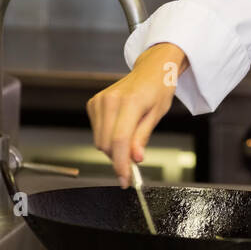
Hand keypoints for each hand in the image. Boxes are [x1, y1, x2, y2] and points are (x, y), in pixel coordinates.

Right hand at [86, 43, 187, 185]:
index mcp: (130, 102)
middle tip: (133, 160)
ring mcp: (99, 101)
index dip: (121, 164)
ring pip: (99, 141)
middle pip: (106, 145)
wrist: (151, 69)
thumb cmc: (158, 89)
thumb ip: (142, 138)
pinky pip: (96, 132)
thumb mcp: (157, 115)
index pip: (120, 141)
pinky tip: (120, 128)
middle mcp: (110, 101)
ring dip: (113, 149)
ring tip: (130, 139)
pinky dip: (107, 138)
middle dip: (119, 158)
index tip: (125, 180)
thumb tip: (135, 159)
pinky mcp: (93, 103)